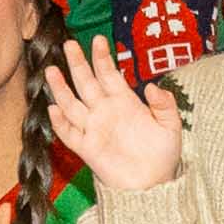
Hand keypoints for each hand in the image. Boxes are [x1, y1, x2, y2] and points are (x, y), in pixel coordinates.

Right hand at [38, 37, 182, 197]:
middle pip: (86, 82)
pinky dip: (60, 122)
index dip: (102, 57)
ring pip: (72, 104)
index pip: (109, 74)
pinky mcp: (86, 148)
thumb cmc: (162, 155)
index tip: (98, 39)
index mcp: (124, 101)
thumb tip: (152, 86)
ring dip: (61, 88)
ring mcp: (94, 128)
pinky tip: (53, 109)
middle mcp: (105, 111)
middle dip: (77, 63)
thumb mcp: (171, 126)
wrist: (152, 184)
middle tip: (69, 44)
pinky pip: (69, 133)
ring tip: (52, 70)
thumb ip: (165, 105)